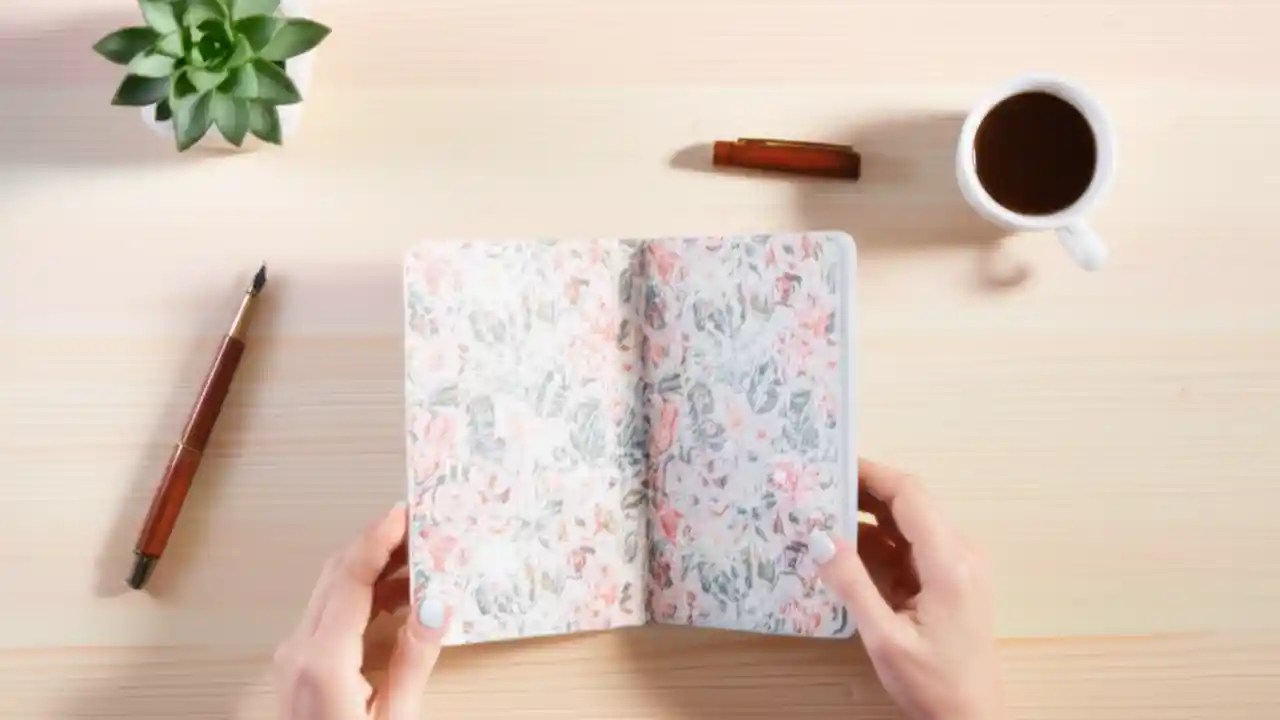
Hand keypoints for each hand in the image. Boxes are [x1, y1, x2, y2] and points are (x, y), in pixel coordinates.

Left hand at [274, 504, 448, 719]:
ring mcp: (294, 656)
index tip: (408, 511)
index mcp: (322, 660)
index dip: (380, 538)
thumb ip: (414, 658)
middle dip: (381, 543)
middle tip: (424, 524)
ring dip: (376, 567)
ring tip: (423, 556)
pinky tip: (400, 595)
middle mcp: (299, 649)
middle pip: (339, 574)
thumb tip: (438, 603)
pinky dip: (365, 594)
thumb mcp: (396, 718)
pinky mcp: (300, 664)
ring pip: (334, 590)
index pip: (351, 577)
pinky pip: (332, 612)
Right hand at [808, 460, 1005, 719]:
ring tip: (823, 512)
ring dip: (869, 515)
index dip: (872, 473)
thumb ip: (852, 585)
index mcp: (949, 563)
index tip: (833, 464)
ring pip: (909, 522)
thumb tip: (820, 537)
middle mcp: (961, 554)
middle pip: (910, 502)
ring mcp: (959, 565)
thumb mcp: (885, 639)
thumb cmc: (933, 684)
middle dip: (864, 490)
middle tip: (818, 486)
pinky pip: (911, 546)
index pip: (910, 496)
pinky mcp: (950, 578)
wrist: (972, 718)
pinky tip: (845, 548)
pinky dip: (879, 541)